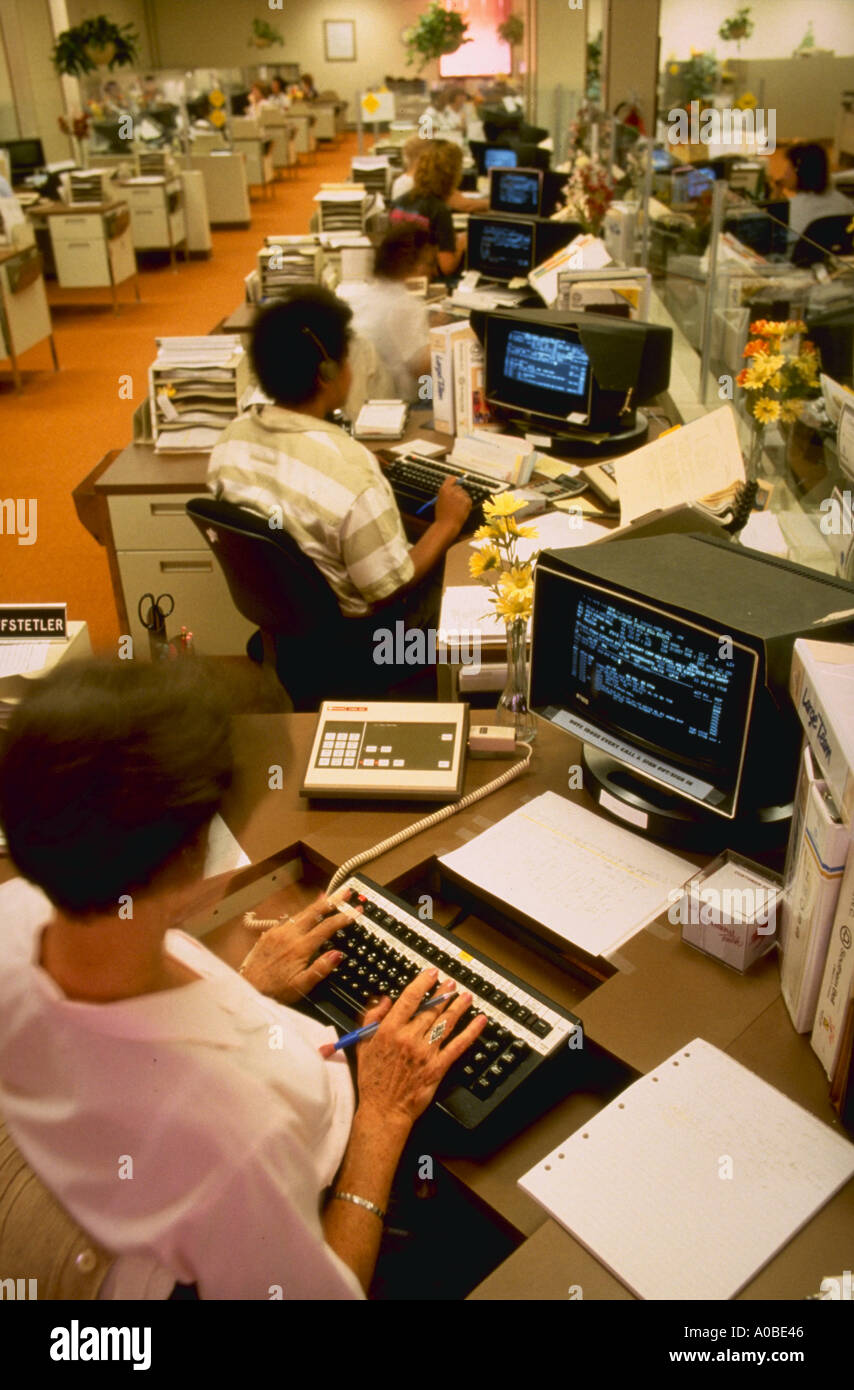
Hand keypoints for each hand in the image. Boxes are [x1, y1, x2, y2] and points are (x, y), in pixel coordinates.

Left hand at [239, 893, 353, 1003]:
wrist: (248, 989)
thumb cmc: (276, 991)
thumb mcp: (301, 986)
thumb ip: (320, 969)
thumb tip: (337, 954)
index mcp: (300, 948)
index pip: (326, 928)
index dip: (342, 918)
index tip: (354, 911)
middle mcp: (289, 935)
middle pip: (314, 912)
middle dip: (331, 901)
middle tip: (344, 892)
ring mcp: (278, 932)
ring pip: (301, 913)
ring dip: (316, 905)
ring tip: (328, 897)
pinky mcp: (269, 933)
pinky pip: (289, 918)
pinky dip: (301, 913)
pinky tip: (305, 912)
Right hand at [355, 969, 486, 1127]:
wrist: (384, 1109)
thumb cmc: (373, 1080)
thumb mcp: (363, 1045)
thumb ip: (372, 1019)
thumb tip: (385, 1001)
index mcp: (390, 1030)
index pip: (409, 999)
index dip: (423, 984)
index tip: (431, 974)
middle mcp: (409, 1038)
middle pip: (431, 1009)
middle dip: (443, 994)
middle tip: (451, 984)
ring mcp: (425, 1052)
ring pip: (446, 1023)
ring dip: (458, 1007)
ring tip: (466, 996)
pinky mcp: (438, 1067)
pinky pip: (458, 1046)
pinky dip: (471, 1032)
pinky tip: (479, 1022)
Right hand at [434, 475, 471, 532]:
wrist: (447, 525)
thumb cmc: (442, 514)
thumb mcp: (440, 500)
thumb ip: (446, 492)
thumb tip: (454, 486)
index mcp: (444, 489)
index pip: (451, 478)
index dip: (453, 481)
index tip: (454, 484)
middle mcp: (453, 490)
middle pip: (459, 486)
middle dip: (457, 492)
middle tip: (453, 502)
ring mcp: (461, 495)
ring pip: (464, 493)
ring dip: (462, 498)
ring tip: (456, 508)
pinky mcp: (467, 501)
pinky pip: (468, 499)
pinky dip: (465, 503)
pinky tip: (460, 510)